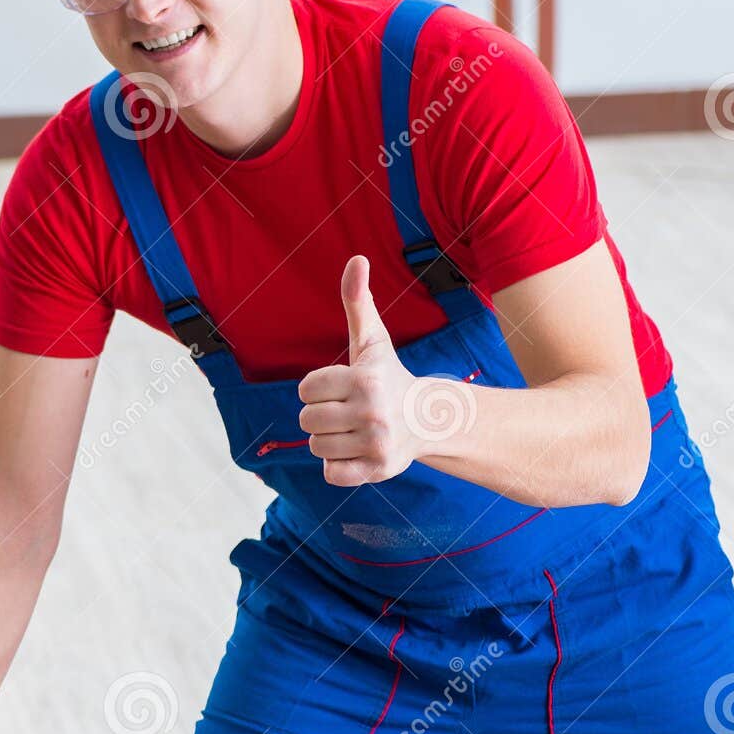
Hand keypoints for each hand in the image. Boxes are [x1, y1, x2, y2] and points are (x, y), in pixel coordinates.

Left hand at [297, 255, 423, 486]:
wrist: (427, 420)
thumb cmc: (388, 377)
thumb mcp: (372, 340)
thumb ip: (357, 301)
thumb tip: (356, 259)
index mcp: (365, 379)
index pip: (307, 389)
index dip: (317, 388)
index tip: (341, 388)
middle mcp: (372, 412)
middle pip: (307, 420)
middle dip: (321, 415)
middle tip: (346, 412)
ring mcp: (376, 444)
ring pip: (316, 447)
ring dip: (328, 440)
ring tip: (353, 431)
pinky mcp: (378, 470)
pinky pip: (331, 473)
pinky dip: (338, 466)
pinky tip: (356, 451)